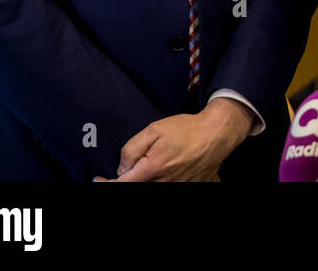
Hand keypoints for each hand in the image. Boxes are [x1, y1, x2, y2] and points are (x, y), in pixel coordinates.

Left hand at [96, 97, 254, 181]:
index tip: (99, 180)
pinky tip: (176, 169)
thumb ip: (132, 149)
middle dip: (131, 178)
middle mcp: (165, 183)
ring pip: (155, 186)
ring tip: (159, 162)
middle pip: (139, 186)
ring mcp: (179, 186)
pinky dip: (172, 178)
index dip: (107, 183)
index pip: (123, 184)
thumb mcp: (154, 130)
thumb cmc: (187, 129)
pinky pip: (176, 184)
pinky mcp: (192, 186)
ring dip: (150, 178)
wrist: (218, 133)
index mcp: (153, 170)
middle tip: (132, 168)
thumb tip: (122, 168)